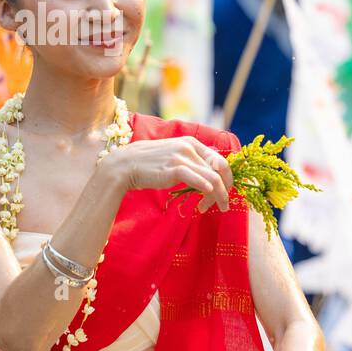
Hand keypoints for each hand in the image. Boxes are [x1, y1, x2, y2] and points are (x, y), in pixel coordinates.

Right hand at [101, 136, 233, 213]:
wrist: (125, 165)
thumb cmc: (150, 163)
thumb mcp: (174, 155)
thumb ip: (192, 161)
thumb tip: (211, 174)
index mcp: (192, 142)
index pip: (220, 160)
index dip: (226, 178)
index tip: (224, 192)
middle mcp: (190, 147)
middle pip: (219, 170)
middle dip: (225, 189)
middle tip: (224, 204)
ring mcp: (182, 157)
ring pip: (213, 178)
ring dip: (219, 196)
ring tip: (220, 207)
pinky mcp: (174, 169)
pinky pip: (199, 180)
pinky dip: (207, 191)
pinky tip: (204, 203)